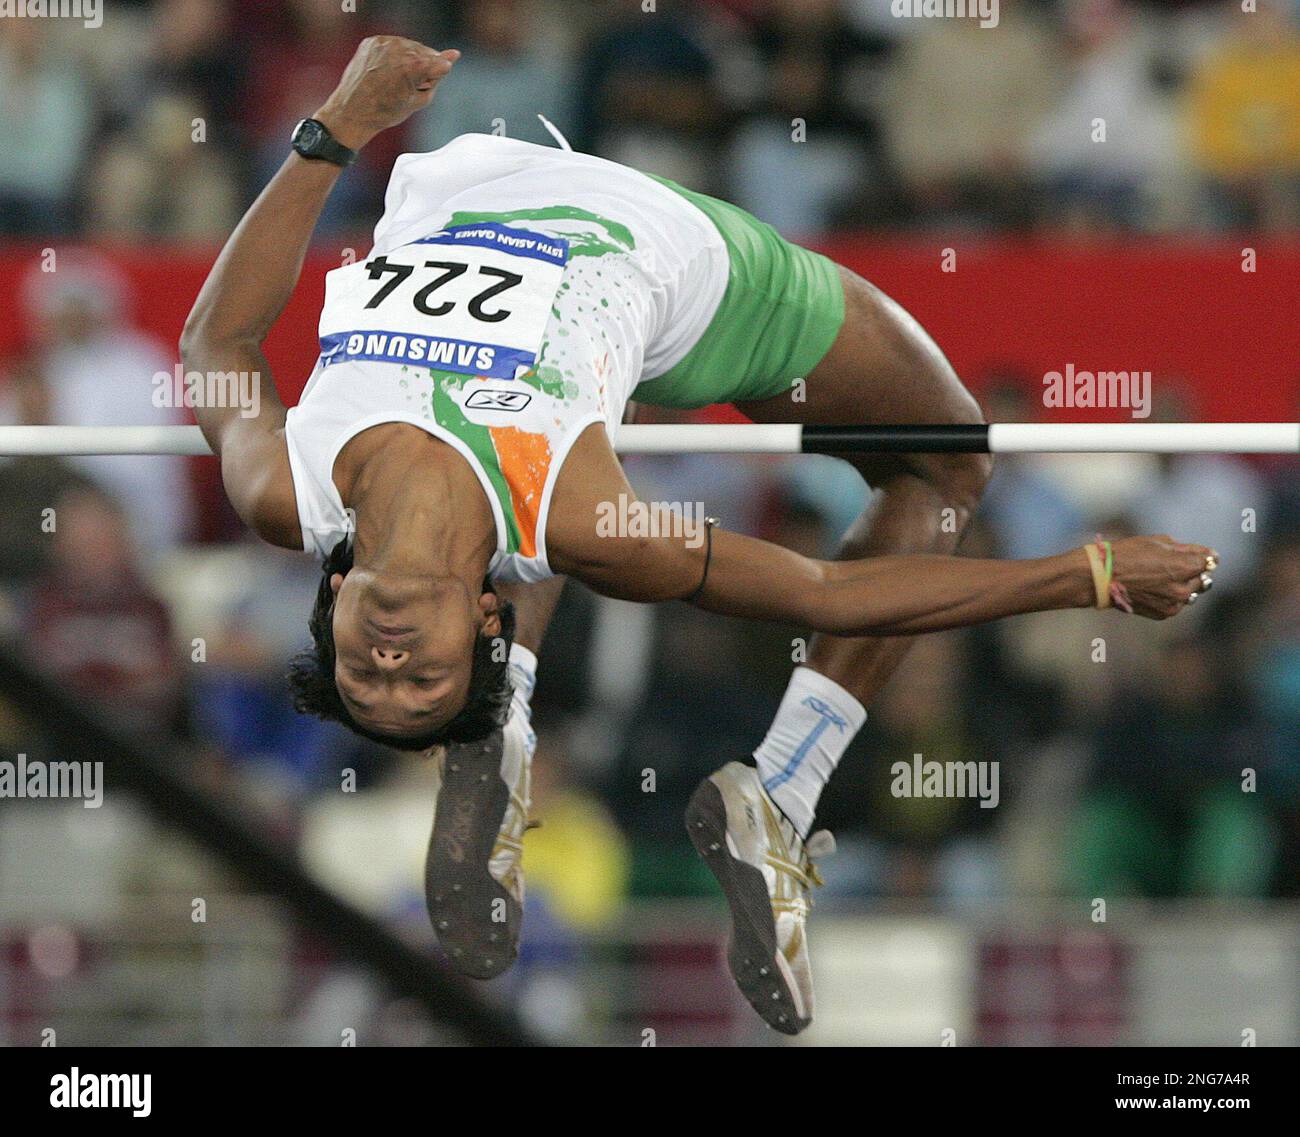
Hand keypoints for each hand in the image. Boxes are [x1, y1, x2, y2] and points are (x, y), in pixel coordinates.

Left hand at [313, 36, 459, 150]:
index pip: (441, 61)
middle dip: (424, 66)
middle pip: (426, 52)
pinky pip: (393, 44)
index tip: (439, 74)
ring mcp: (384, 43)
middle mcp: (399, 50)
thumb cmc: (386, 111)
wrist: (352, 111)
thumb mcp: (420, 99)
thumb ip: (437, 77)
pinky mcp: (372, 41)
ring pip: (410, 46)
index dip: (441, 71)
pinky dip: (395, 55)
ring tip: (397, 79)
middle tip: (411, 86)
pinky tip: (388, 71)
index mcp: (414, 66)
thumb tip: (451, 58)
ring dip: (410, 59)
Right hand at [1110, 535, 1217, 619]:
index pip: (1211, 561)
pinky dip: (1170, 597)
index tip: (1194, 554)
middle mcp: (1184, 588)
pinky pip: (1177, 604)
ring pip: (1191, 594)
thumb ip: (1186, 548)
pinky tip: (1153, 589)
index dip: (1203, 556)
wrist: (1100, 578)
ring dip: (1183, 586)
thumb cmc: (1126, 554)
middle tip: (1173, 566)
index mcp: (1186, 566)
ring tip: (1162, 579)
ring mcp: (1174, 603)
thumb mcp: (1157, 542)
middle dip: (1194, 572)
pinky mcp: (1164, 613)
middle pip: (1204, 579)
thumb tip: (1207, 554)